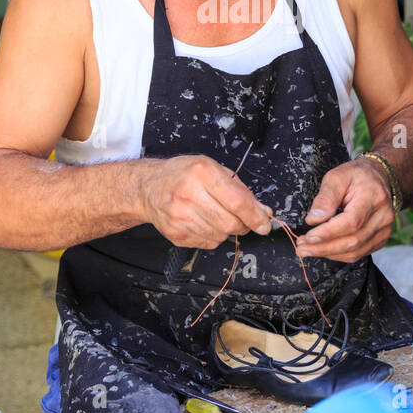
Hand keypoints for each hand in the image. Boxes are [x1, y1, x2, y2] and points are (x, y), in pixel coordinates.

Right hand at [140, 154, 272, 249]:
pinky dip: (213, 235)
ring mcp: (181, 217)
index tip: (265, 223)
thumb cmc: (182, 175)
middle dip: (243, 225)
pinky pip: (208, 243)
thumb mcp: (213, 169)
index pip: (237, 202)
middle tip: (242, 219)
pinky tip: (204, 221)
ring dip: (227, 230)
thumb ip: (240, 190)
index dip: (255, 216)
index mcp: (202, 172)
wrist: (148, 187)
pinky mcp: (177, 234)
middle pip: (230, 223)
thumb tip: (262, 212)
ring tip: (216, 215)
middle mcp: (189, 194)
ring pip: (221, 236)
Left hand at [295, 159, 394, 262]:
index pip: (351, 222)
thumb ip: (325, 198)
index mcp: (373, 197)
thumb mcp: (336, 177)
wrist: (379, 178)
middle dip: (323, 247)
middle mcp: (383, 216)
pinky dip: (339, 254)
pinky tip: (324, 249)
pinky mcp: (381, 239)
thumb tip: (314, 219)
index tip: (307, 237)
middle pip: (352, 240)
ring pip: (355, 251)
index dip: (328, 233)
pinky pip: (358, 254)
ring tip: (308, 249)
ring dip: (328, 253)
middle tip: (301, 248)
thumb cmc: (356, 176)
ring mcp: (384, 230)